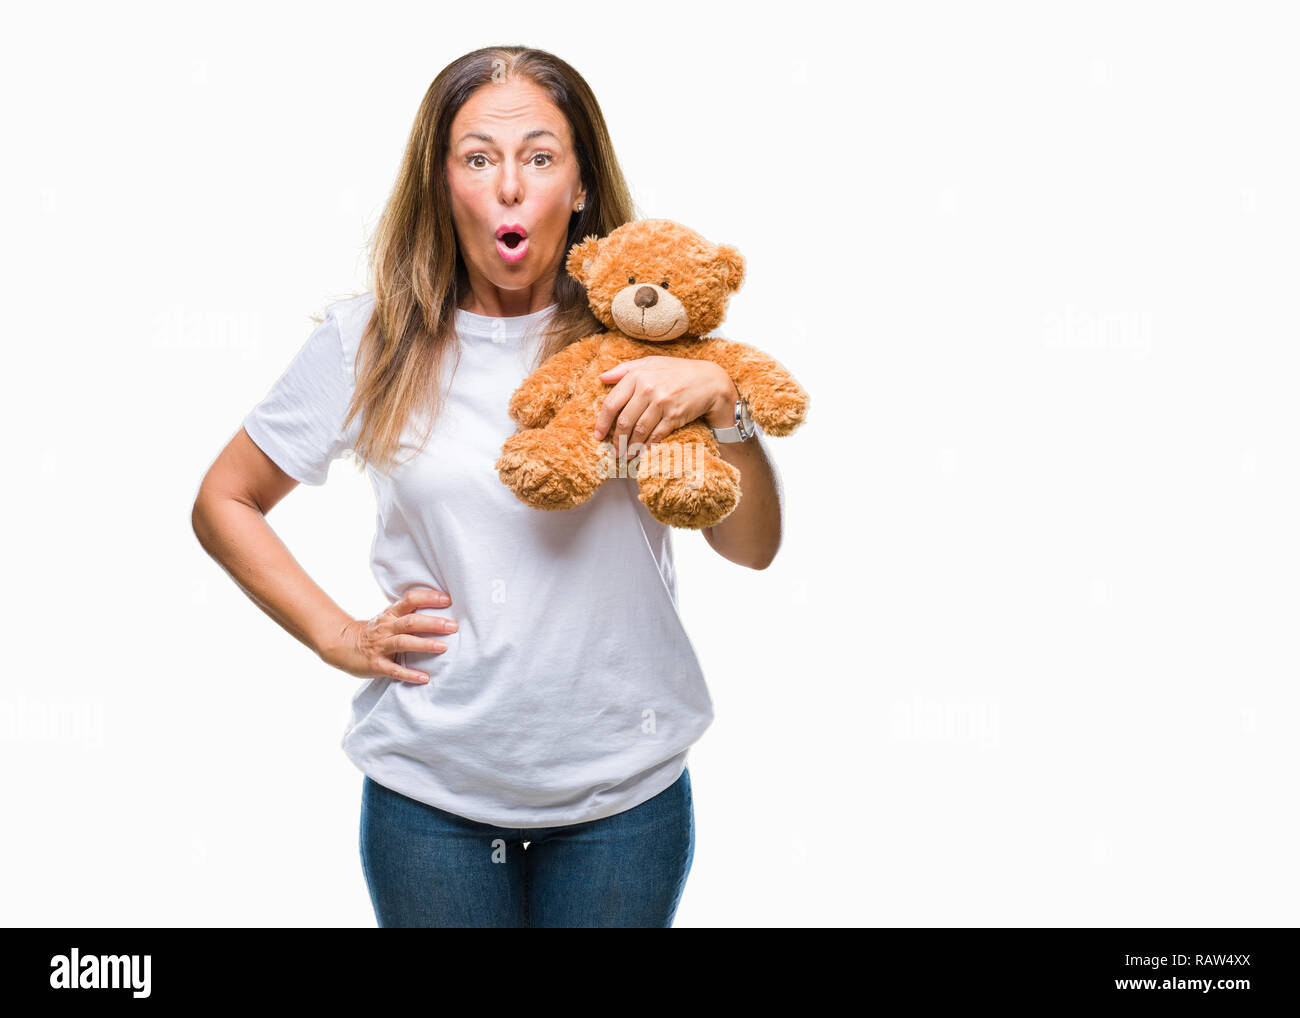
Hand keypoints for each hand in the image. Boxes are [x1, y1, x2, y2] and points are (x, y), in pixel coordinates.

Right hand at [320, 587, 456, 684]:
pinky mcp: (376, 665)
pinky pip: (394, 670)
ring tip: (443, 647)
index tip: (448, 600)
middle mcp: (386, 628)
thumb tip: (442, 610)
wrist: (341, 645)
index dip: (428, 598)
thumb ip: (409, 614)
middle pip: (410, 622)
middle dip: (433, 623)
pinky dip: (409, 674)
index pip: (410, 600)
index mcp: (391, 614)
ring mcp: (380, 646)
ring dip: (424, 644)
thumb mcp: (388, 618)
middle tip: (453, 626)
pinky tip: (424, 678)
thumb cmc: (374, 632)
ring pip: (403, 642)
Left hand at [593, 357, 737, 455]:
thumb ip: (624, 369)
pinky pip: (656, 436)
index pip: (612, 403)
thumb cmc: (677, 371)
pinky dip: (647, 447)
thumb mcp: (651, 362)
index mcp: (638, 376)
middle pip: (624, 421)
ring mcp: (662, 403)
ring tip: (626, 454)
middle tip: (615, 449)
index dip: (602, 422)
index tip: (598, 435)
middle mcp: (648, 389)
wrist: (710, 380)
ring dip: (630, 446)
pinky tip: (642, 452)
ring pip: (639, 431)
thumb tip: (601, 377)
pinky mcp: (674, 416)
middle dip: (617, 439)